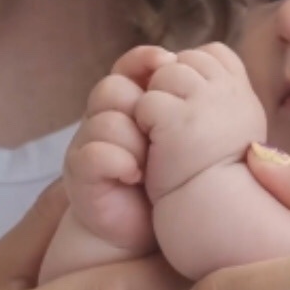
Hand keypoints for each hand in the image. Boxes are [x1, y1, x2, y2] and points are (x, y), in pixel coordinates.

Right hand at [62, 47, 175, 257]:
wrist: (149, 229)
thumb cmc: (172, 180)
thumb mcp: (189, 138)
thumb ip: (193, 105)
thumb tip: (208, 69)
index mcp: (132, 102)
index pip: (130, 66)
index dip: (145, 60)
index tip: (167, 61)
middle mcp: (105, 117)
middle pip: (113, 88)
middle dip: (141, 105)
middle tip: (160, 132)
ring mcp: (90, 143)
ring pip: (105, 120)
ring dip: (133, 140)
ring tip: (151, 163)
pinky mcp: (81, 173)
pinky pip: (94, 154)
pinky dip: (118, 161)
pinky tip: (136, 175)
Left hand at [135, 43, 268, 198]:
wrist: (211, 210)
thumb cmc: (217, 172)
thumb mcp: (231, 125)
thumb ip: (219, 93)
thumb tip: (194, 62)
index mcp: (242, 92)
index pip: (214, 53)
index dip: (193, 71)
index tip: (190, 106)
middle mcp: (228, 91)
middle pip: (185, 60)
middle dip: (170, 85)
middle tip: (175, 125)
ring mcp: (203, 102)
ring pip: (164, 75)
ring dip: (156, 102)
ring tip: (167, 135)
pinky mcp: (176, 119)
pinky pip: (147, 102)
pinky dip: (144, 123)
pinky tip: (157, 147)